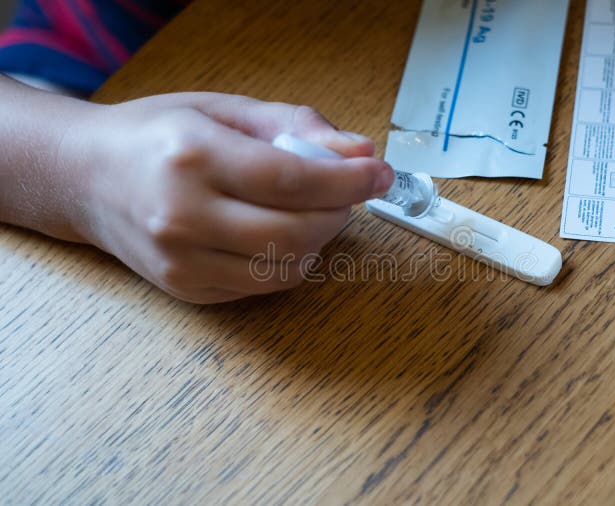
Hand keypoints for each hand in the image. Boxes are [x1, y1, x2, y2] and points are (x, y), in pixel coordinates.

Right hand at [57, 93, 393, 302]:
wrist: (85, 178)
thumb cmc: (158, 135)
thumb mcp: (225, 110)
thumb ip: (295, 126)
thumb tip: (360, 151)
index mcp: (192, 157)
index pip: (290, 180)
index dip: (347, 181)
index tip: (379, 173)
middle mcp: (182, 215)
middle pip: (294, 234)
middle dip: (339, 214)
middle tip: (346, 193)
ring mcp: (181, 261)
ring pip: (284, 269)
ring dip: (319, 242)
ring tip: (313, 212)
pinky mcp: (186, 290)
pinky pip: (263, 286)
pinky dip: (289, 262)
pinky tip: (281, 234)